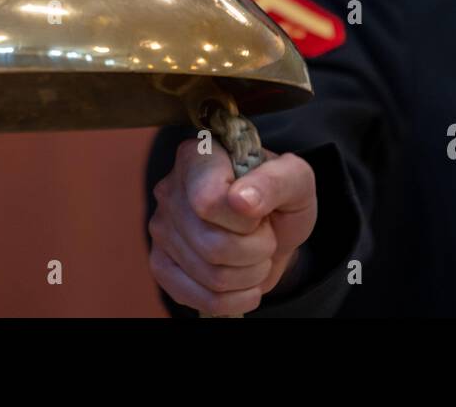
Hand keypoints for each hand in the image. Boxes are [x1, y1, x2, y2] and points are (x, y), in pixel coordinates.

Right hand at [148, 138, 317, 315]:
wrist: (270, 228)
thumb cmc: (280, 197)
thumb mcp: (295, 180)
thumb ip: (276, 181)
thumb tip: (241, 200)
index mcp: (198, 156)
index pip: (208, 201)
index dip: (245, 220)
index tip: (260, 211)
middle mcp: (170, 189)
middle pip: (213, 245)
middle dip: (256, 250)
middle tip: (264, 235)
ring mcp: (161, 228)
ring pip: (211, 276)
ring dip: (249, 274)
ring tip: (255, 255)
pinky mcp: (160, 263)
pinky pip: (198, 298)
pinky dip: (233, 299)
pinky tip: (243, 282)